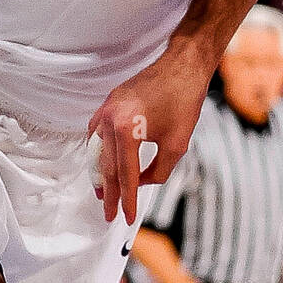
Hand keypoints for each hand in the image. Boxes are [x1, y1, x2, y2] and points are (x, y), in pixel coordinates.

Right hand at [87, 45, 211, 225]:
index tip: (127, 218)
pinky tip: (102, 161)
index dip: (127, 200)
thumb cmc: (185, 101)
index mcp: (127, 130)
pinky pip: (96, 132)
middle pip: (107, 166)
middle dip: (110, 193)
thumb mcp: (177, 144)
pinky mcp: (109, 102)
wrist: (183, 64)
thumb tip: (142, 183)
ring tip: (104, 193)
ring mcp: (106, 109)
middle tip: (109, 214)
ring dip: (100, 173)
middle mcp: (110, 119)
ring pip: (97, 150)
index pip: (125, 175)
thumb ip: (159, 170)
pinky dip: (98, 150)